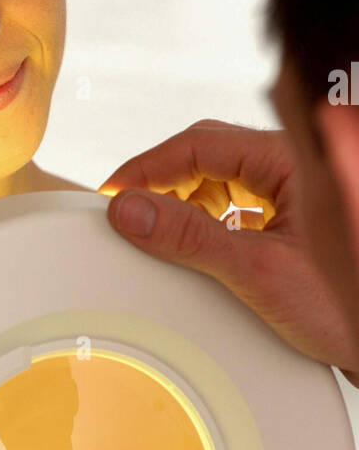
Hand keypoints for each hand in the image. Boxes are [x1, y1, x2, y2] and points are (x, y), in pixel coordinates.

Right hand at [98, 119, 358, 384]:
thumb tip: (133, 212)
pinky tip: (199, 246)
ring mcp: (297, 192)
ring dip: (187, 204)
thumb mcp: (258, 271)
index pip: (201, 143)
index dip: (149, 166)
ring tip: (163, 234)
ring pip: (222, 180)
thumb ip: (190, 238)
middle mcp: (296, 167)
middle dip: (164, 184)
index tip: (115, 192)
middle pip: (209, 157)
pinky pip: (239, 205)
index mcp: (293, 160)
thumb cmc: (347, 306)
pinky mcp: (294, 218)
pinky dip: (209, 222)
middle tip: (128, 212)